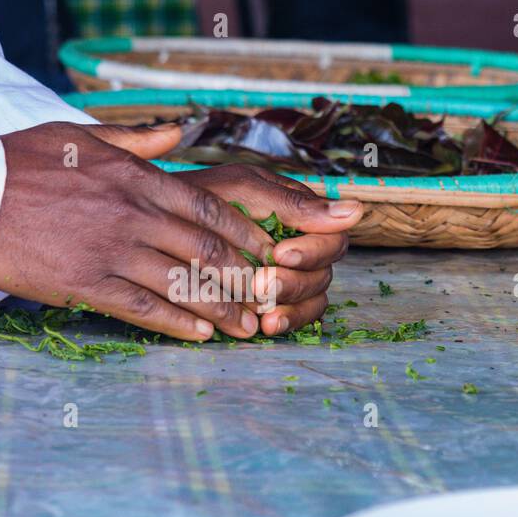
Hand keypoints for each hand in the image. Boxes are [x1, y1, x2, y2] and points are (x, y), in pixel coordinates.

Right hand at [0, 122, 362, 340]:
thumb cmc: (18, 161)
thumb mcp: (81, 134)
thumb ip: (135, 138)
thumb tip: (177, 132)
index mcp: (135, 175)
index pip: (208, 208)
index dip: (245, 234)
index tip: (268, 251)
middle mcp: (133, 213)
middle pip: (206, 250)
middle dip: (245, 277)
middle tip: (271, 296)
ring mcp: (111, 250)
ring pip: (183, 284)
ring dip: (221, 308)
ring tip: (248, 328)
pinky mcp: (86, 284)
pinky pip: (143, 308)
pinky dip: (177, 324)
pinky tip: (200, 336)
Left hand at [175, 165, 358, 335]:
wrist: (160, 221)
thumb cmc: (201, 197)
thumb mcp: (243, 191)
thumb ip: (294, 204)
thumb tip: (356, 210)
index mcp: (302, 215)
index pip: (333, 238)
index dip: (313, 250)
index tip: (281, 253)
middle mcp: (302, 245)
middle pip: (325, 272)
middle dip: (296, 281)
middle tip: (262, 284)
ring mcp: (289, 275)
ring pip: (315, 298)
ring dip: (292, 306)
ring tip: (264, 314)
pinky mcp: (274, 300)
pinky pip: (296, 316)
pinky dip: (286, 321)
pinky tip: (265, 325)